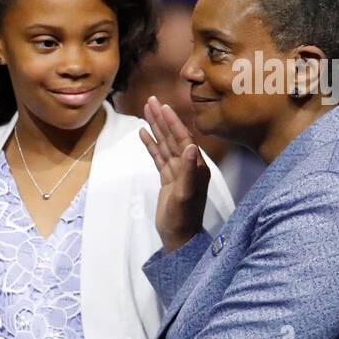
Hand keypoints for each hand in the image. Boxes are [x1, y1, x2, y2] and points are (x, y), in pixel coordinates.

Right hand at [139, 95, 209, 251]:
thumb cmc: (183, 219)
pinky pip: (158, 157)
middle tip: (151, 100)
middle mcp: (188, 165)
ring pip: (164, 144)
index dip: (172, 122)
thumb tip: (191, 146)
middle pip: (172, 136)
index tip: (163, 106)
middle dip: (162, 118)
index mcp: (194, 166)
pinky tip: (143, 134)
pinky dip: (151, 144)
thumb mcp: (185, 194)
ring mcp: (177, 171)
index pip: (182, 138)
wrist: (180, 237)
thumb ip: (188, 170)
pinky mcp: (168, 179)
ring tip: (146, 111)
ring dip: (155, 127)